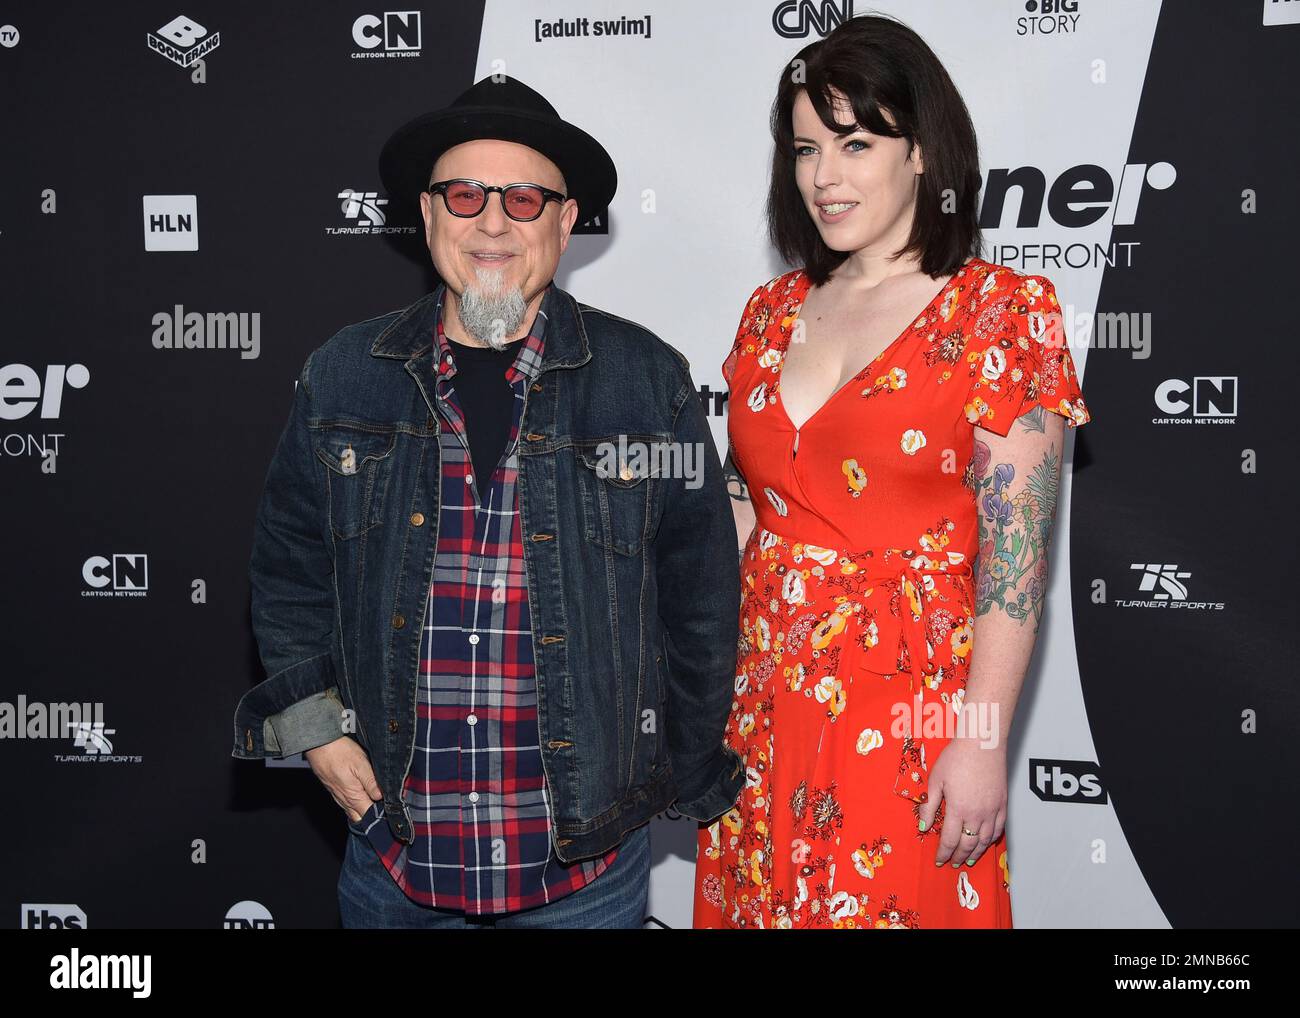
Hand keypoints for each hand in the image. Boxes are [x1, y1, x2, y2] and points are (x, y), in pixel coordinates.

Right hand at [305, 737, 382, 822]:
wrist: (319, 744)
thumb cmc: (339, 752)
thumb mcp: (361, 764)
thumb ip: (371, 783)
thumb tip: (380, 796)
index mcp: (353, 796)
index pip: (368, 815)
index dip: (380, 813)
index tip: (389, 807)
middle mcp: (344, 800)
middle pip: (360, 817)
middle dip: (372, 814)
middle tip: (384, 804)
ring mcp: (337, 796)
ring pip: (352, 811)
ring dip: (363, 809)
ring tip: (374, 800)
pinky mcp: (333, 790)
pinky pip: (345, 803)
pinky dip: (355, 803)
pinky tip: (361, 795)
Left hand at [919, 737, 1006, 868]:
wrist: (981, 744)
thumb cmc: (956, 758)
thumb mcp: (936, 780)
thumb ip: (929, 805)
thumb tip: (923, 825)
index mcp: (958, 809)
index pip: (949, 840)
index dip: (943, 853)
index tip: (939, 860)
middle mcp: (977, 814)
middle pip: (968, 844)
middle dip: (958, 856)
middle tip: (953, 863)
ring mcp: (992, 810)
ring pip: (984, 840)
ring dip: (976, 853)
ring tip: (969, 860)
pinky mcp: (1003, 804)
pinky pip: (999, 829)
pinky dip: (992, 839)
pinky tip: (986, 843)